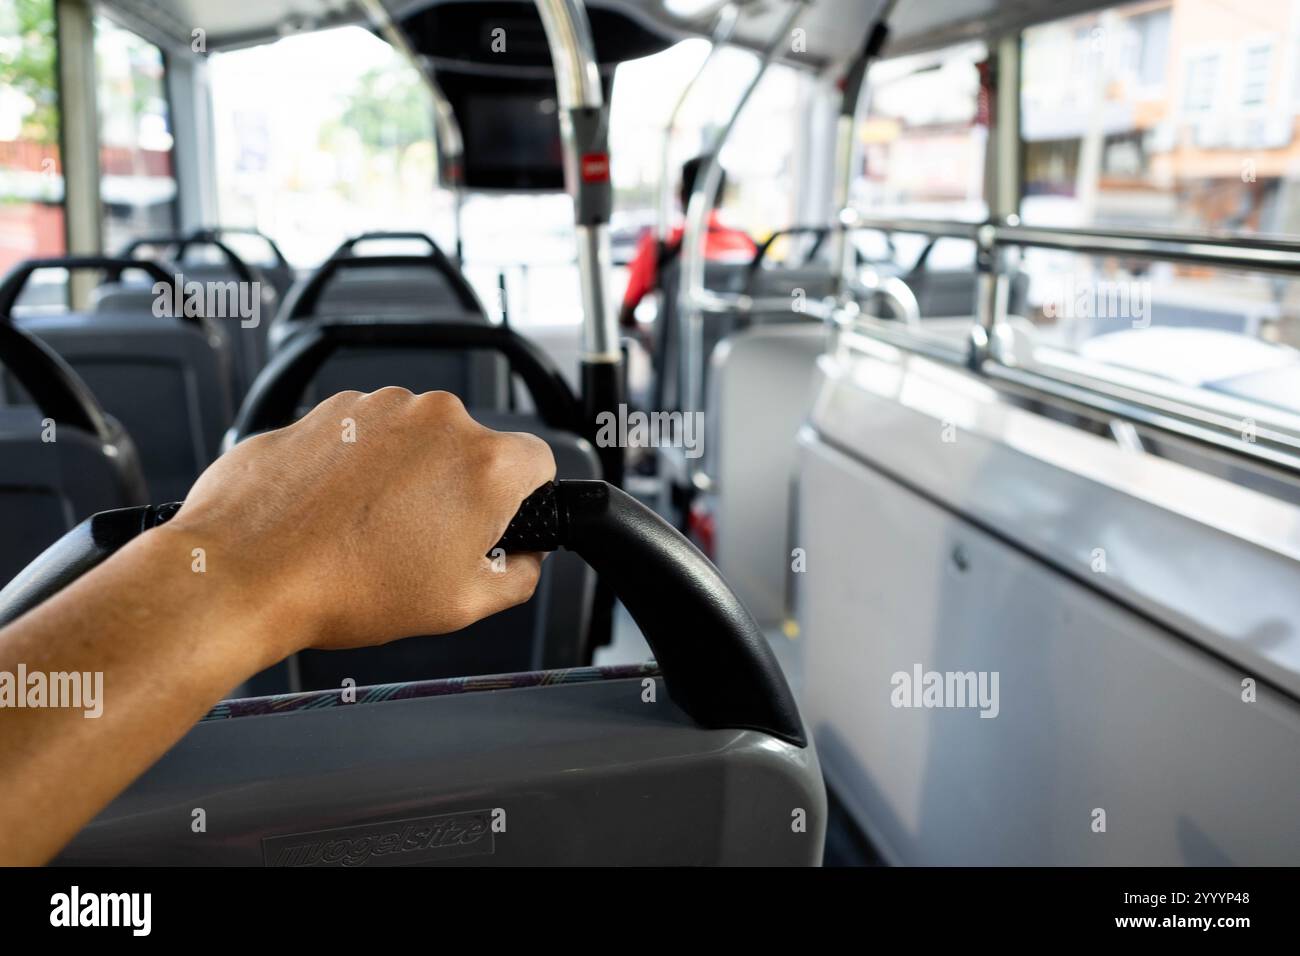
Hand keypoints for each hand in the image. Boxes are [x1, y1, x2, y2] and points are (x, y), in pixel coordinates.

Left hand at [159, 388, 555, 657]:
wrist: (247, 573)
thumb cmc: (346, 588)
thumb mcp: (461, 606)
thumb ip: (520, 576)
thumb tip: (525, 559)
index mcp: (485, 464)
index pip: (539, 462)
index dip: (523, 499)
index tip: (497, 523)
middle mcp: (438, 420)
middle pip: (473, 449)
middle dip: (457, 491)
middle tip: (424, 545)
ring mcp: (380, 407)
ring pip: (416, 441)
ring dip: (405, 477)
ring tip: (369, 533)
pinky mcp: (330, 408)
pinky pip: (364, 435)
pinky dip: (358, 468)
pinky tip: (335, 515)